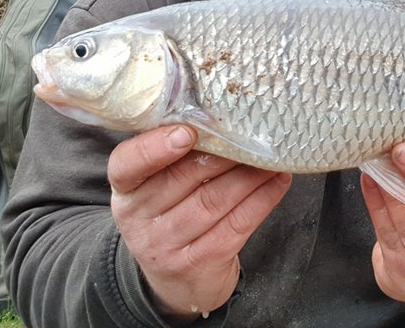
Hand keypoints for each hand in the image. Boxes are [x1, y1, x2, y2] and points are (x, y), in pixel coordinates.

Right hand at [108, 125, 291, 322]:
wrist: (179, 283)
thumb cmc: (172, 218)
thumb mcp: (158, 190)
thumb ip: (176, 159)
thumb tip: (224, 120)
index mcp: (126, 191)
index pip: (126, 165)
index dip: (154, 148)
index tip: (187, 132)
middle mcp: (139, 219)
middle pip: (184, 178)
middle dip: (223, 153)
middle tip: (251, 133)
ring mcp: (167, 246)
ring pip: (214, 200)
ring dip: (250, 174)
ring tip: (271, 155)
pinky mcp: (199, 263)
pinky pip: (237, 224)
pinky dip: (263, 199)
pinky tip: (278, 181)